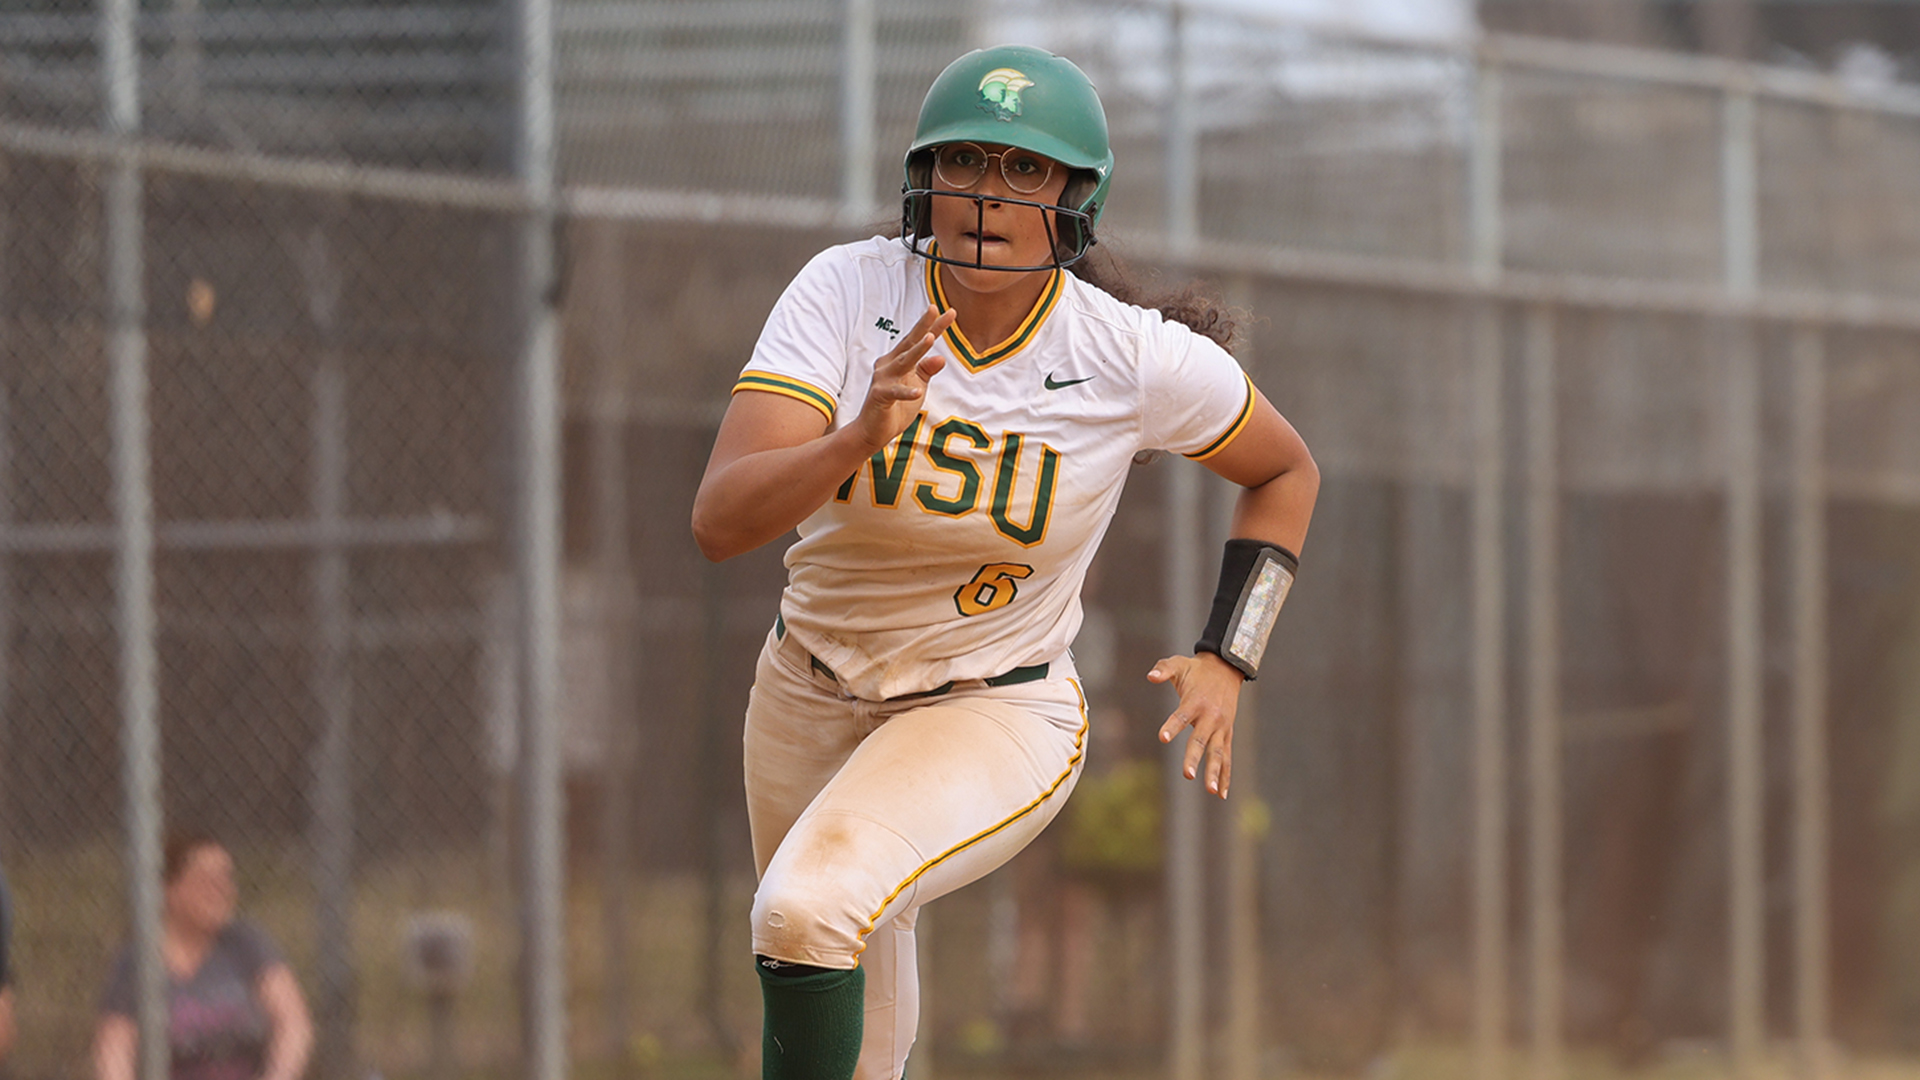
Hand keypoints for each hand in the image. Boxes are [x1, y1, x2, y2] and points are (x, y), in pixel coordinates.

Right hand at [855, 305, 953, 452]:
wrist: (872, 431)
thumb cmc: (895, 407)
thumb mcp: (917, 386)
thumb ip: (926, 371)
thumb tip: (941, 358)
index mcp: (899, 360)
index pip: (919, 340)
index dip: (935, 326)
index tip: (951, 312)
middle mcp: (889, 364)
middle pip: (910, 343)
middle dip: (924, 326)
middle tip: (935, 308)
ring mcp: (883, 379)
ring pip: (903, 362)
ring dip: (916, 350)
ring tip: (930, 338)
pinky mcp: (880, 395)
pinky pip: (895, 392)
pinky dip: (906, 392)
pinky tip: (917, 392)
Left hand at [1149, 651, 1245, 798]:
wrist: (1227, 668)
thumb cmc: (1197, 670)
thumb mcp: (1179, 663)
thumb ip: (1164, 669)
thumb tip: (1150, 676)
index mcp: (1196, 701)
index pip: (1181, 716)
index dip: (1172, 726)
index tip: (1162, 737)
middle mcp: (1211, 716)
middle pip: (1202, 740)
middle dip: (1195, 758)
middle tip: (1188, 775)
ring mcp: (1221, 727)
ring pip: (1218, 752)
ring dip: (1215, 772)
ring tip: (1211, 791)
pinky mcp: (1227, 733)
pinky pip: (1227, 757)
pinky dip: (1226, 775)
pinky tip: (1221, 794)